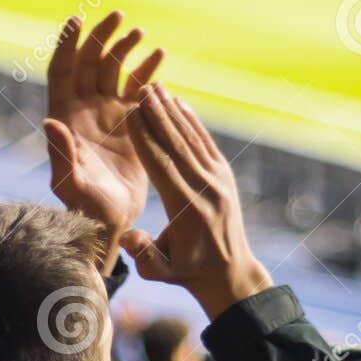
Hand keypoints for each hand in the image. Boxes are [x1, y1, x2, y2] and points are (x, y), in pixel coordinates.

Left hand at [44, 12, 163, 273]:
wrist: (111, 221)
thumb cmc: (85, 208)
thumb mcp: (70, 184)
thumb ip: (61, 154)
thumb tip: (51, 121)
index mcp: (65, 117)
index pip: (62, 71)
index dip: (68, 44)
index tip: (77, 20)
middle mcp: (84, 109)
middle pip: (90, 62)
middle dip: (102, 37)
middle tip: (118, 16)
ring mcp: (108, 113)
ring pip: (115, 70)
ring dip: (125, 48)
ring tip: (140, 33)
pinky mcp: (131, 122)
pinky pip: (139, 88)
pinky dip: (147, 70)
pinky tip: (159, 54)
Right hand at [122, 84, 271, 318]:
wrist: (231, 273)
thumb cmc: (188, 273)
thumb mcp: (162, 272)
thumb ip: (144, 256)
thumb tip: (129, 237)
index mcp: (186, 208)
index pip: (162, 166)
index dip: (146, 138)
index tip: (130, 113)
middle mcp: (205, 188)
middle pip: (176, 144)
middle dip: (158, 114)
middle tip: (142, 88)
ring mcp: (218, 180)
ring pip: (191, 138)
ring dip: (173, 111)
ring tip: (156, 87)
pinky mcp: (224, 175)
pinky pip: (205, 143)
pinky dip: (192, 121)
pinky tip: (180, 103)